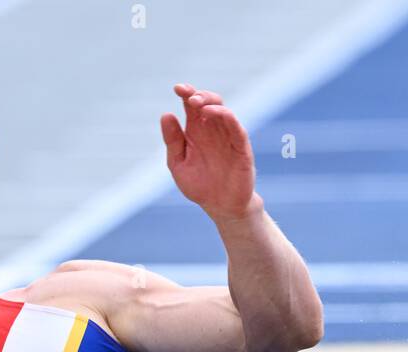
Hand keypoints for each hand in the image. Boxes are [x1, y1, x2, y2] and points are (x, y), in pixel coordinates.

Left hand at [160, 84, 259, 221]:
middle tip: (190, 98)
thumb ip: (173, 141)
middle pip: (209, 102)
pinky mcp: (241, 148)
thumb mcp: (178, 164)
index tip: (177, 88)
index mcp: (196, 131)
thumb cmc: (200, 186)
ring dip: (211, 103)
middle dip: (200, 95)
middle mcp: (213, 130)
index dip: (186, 93)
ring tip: (198, 104)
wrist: (221, 207)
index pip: (192, 105)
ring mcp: (228, 137)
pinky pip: (236, 128)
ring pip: (223, 111)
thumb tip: (166, 114)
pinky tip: (213, 113)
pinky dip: (226, 117)